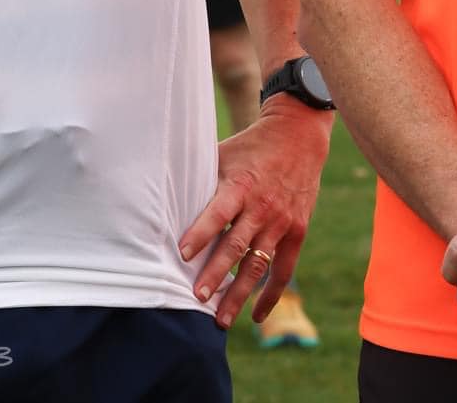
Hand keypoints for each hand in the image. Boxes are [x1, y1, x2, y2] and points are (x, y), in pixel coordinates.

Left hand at [179, 96, 329, 326]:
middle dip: (216, 273)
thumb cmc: (250, 147)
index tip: (182, 254)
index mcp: (241, 185)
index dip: (201, 233)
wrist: (299, 136)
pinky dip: (271, 294)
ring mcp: (281, 222)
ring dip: (240, 294)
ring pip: (259, 264)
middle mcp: (262, 206)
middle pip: (236, 246)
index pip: (218, 213)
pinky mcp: (297, 231)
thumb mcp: (223, 154)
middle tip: (196, 297)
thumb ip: (200, 178)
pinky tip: (256, 316)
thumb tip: (158, 193)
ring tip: (221, 320)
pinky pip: (284, 269)